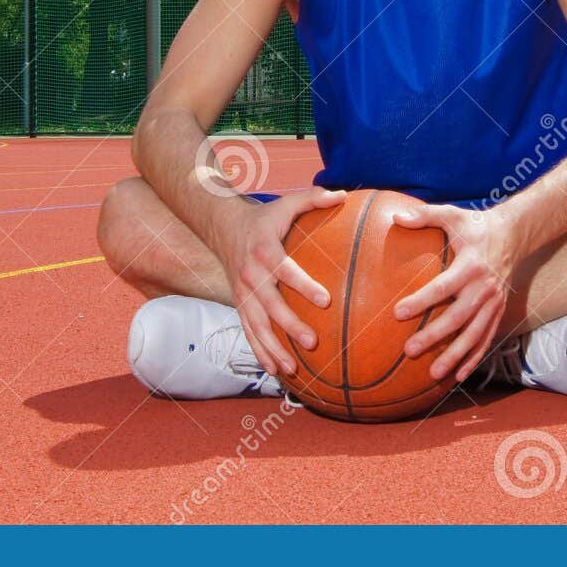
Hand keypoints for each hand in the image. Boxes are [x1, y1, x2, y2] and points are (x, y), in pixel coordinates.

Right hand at [222, 187, 344, 376]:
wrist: (223, 227)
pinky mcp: (239, 304)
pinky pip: (248, 332)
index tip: (325, 300)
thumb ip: (313, 198)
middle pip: (270, 305)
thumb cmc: (265, 217)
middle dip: (289, 325)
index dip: (304, 284)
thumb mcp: (286, 202)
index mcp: (265, 251)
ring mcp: (242, 293)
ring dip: (273, 348)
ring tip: (292, 369)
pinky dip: (260, 352)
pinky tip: (276, 371)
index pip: (285, 270)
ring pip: (256, 325)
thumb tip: (343, 195)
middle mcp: (250, 275)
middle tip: (313, 342)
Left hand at [393, 204, 519, 382]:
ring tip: (433, 373)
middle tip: (409, 350)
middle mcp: (484, 288)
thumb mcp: (452, 214)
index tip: (397, 312)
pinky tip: (458, 374)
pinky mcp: (499, 312)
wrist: (514, 234)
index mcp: (471, 265)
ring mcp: (494, 303)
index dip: (421, 301)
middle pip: (458, 317)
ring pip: (474, 334)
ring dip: (455, 355)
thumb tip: (395, 217)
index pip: (443, 287)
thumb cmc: (475, 225)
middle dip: (434, 336)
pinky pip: (486, 339)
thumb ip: (424, 215)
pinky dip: (474, 358)